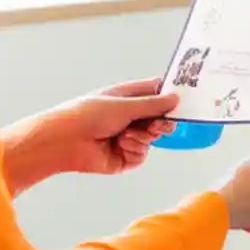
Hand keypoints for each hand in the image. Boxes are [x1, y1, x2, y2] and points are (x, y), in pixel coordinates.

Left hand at [2, 78, 177, 194]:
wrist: (65, 142)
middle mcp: (129, 116)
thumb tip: (175, 98)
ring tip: (129, 134)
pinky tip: (121, 145)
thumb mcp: (124, 104)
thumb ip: (152, 104)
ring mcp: (127, 137)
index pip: (155, 92)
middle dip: (161, 122)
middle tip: (162, 124)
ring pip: (152, 138)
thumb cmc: (87, 114)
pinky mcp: (124, 157)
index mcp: (127, 97)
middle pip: (158, 118)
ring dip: (144, 136)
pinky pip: (142, 154)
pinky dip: (134, 149)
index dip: (169, 96)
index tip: (183, 99)